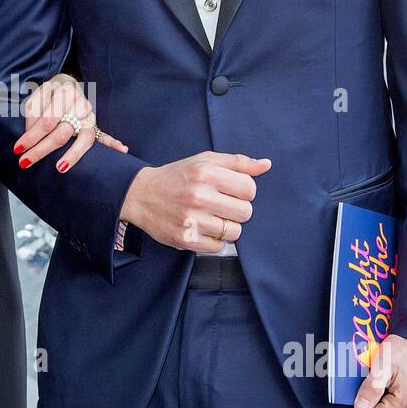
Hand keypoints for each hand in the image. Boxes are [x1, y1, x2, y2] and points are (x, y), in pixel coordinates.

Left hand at [15, 73, 128, 172]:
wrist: (67, 83)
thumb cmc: (49, 93)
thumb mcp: (37, 95)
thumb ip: (33, 112)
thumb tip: (31, 133)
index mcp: (64, 92)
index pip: (47, 120)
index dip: (32, 135)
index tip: (18, 149)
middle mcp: (80, 104)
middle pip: (62, 132)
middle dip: (42, 149)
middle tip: (26, 162)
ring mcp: (89, 116)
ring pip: (83, 139)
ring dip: (73, 155)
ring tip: (60, 168)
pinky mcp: (94, 125)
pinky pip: (105, 136)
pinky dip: (113, 143)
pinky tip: (122, 150)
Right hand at [120, 152, 271, 252]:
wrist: (140, 195)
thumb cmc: (177, 176)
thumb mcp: (204, 161)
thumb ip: (237, 163)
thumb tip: (266, 165)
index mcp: (205, 173)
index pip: (249, 188)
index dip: (245, 191)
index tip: (232, 191)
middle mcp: (198, 196)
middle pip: (245, 212)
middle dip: (238, 210)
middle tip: (222, 205)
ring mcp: (191, 220)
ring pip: (234, 232)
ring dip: (227, 227)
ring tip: (212, 217)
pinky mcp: (185, 239)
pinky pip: (218, 247)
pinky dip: (214, 240)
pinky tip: (202, 228)